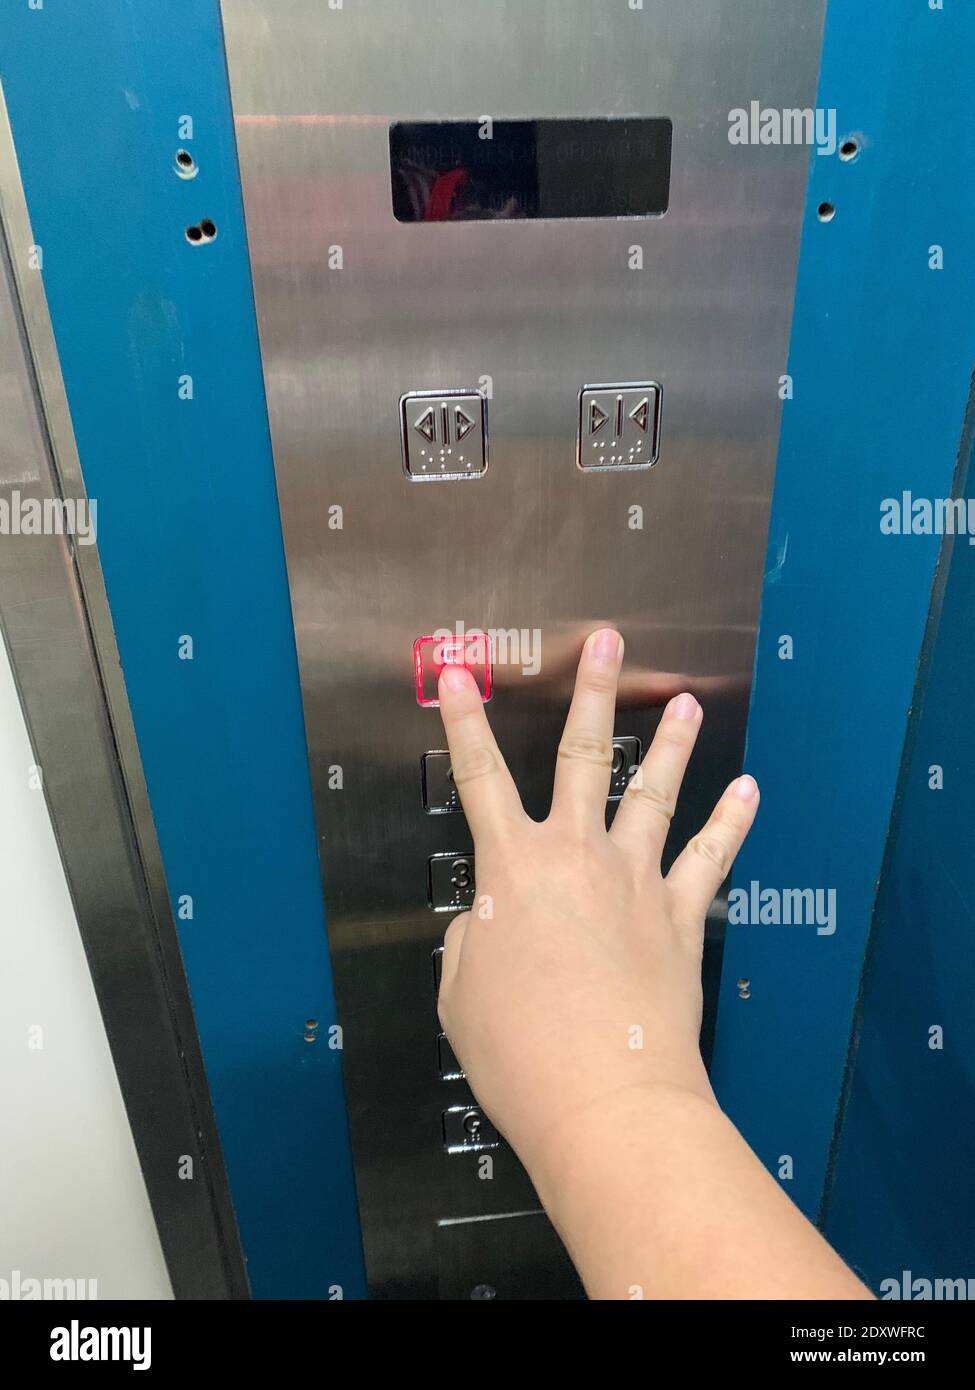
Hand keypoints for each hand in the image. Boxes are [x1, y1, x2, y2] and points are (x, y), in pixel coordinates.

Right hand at [435, 627, 759, 1181]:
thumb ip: (470, 942)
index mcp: (511, 869)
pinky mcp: (679, 916)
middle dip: (593, 693)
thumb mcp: (459, 991)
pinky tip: (747, 791)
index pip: (479, 778)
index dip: (464, 723)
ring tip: (685, 702)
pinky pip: (710, 857)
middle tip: (607, 642)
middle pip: (584, 758)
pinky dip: (731, 822)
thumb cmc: (520, 1052)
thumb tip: (489, 926)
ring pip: (655, 793)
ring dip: (671, 743)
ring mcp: (635, 881)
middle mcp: (576, 857)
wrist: (604, 1096)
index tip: (459, 675)